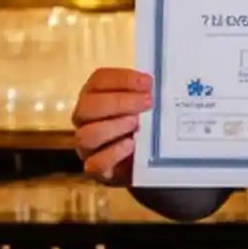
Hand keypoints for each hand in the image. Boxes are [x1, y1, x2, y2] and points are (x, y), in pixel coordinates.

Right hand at [71, 67, 153, 185]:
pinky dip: (113, 154)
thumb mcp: (145, 106)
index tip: (148, 82)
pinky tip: (131, 146)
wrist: (144, 162)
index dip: (122, 79)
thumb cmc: (142, 125)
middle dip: (119, 102)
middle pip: (88, 106)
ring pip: (87, 135)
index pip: (99, 80)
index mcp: (95, 95)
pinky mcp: (95, 169)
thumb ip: (147, 93)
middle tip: (147, 102)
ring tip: (138, 124)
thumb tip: (162, 84)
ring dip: (114, 127)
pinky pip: (95, 163)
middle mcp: (85, 119)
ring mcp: (86, 146)